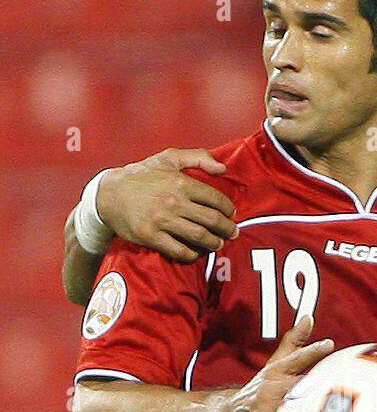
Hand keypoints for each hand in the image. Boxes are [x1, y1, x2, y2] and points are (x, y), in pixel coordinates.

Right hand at [96, 148, 238, 261]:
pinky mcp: (152, 237)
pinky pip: (180, 251)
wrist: (109, 194)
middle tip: (232, 233)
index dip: (228, 209)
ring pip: (199, 237)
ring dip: (214, 243)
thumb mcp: (168, 158)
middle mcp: (174, 201)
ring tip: (218, 243)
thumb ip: (198, 157)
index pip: (215, 198)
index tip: (231, 214)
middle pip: (211, 220)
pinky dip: (193, 254)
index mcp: (180, 182)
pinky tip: (197, 252)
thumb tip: (223, 168)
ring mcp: (162, 220)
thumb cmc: (142, 175)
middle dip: (227, 229)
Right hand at [218, 316, 333, 411]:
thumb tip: (308, 318)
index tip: (328, 344)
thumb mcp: (275, 365)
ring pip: (294, 410)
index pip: (296, 359)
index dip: (312, 352)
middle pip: (299, 386)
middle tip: (341, 381)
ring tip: (333, 410)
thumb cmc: (260, 390)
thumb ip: (294, 342)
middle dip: (317, 386)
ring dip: (311, 410)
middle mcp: (271, 389)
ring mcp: (266, 410)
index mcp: (276, 371)